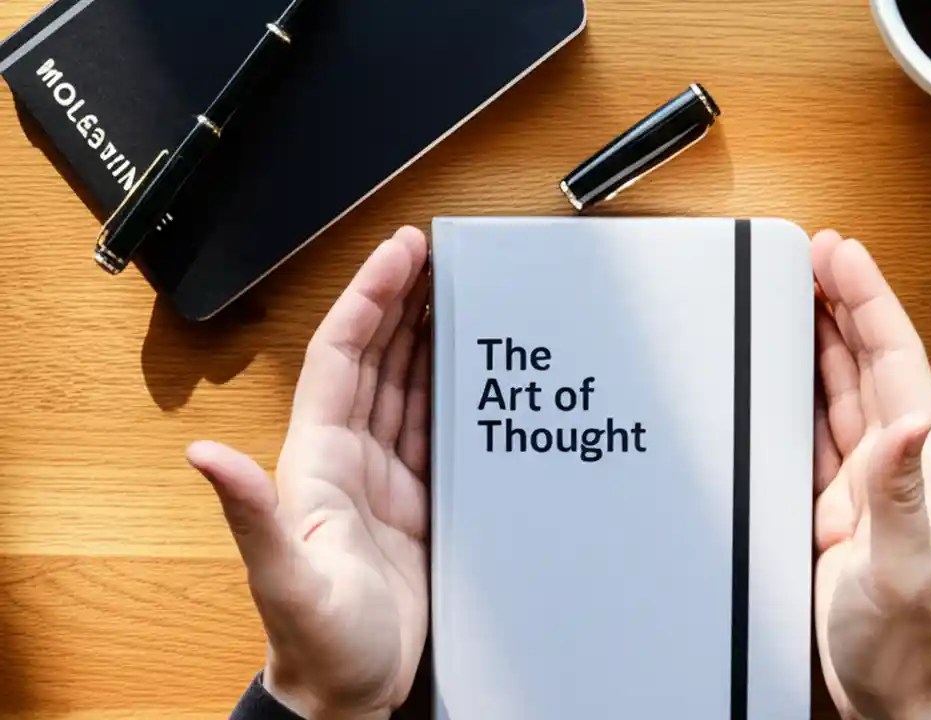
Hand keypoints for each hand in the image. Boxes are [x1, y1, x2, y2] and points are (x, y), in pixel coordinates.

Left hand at [187, 227, 432, 718]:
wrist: (352, 689)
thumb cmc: (317, 642)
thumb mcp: (285, 579)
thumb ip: (252, 515)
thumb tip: (206, 454)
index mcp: (319, 460)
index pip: (342, 357)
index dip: (368, 299)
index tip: (397, 254)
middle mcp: (351, 457)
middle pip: (376, 356)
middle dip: (401, 298)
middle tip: (433, 251)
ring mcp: (387, 476)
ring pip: (406, 383)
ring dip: (426, 333)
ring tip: (453, 288)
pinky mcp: (420, 499)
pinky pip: (434, 425)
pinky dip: (450, 387)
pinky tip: (469, 365)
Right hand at [810, 230, 930, 719]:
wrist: (887, 695)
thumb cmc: (908, 642)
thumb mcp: (904, 566)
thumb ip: (905, 493)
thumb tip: (915, 419)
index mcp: (921, 464)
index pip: (896, 360)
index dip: (870, 301)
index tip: (844, 254)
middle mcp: (893, 464)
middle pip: (867, 361)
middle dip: (844, 302)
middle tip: (815, 253)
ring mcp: (859, 484)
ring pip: (838, 390)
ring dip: (821, 338)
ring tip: (799, 291)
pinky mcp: (829, 507)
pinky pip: (811, 431)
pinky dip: (796, 392)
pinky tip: (781, 373)